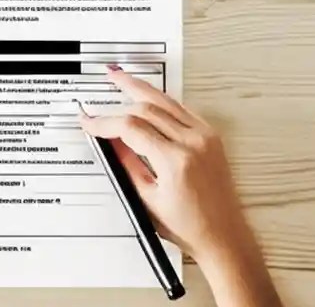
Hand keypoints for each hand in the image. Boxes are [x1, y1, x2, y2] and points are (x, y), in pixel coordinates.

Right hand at [81, 71, 279, 306]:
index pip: (131, 128)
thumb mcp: (146, 199)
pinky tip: (150, 96)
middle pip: (148, 108)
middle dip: (121, 98)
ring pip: (166, 101)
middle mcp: (194, 143)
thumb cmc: (190, 227)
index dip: (105, 122)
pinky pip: (182, 109)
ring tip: (123, 78)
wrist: (224, 236)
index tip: (90, 122)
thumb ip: (126, 164)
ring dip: (142, 88)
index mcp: (176, 161)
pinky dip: (162, 101)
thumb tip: (110, 141)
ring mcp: (206, 137)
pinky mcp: (212, 137)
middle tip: (104, 87)